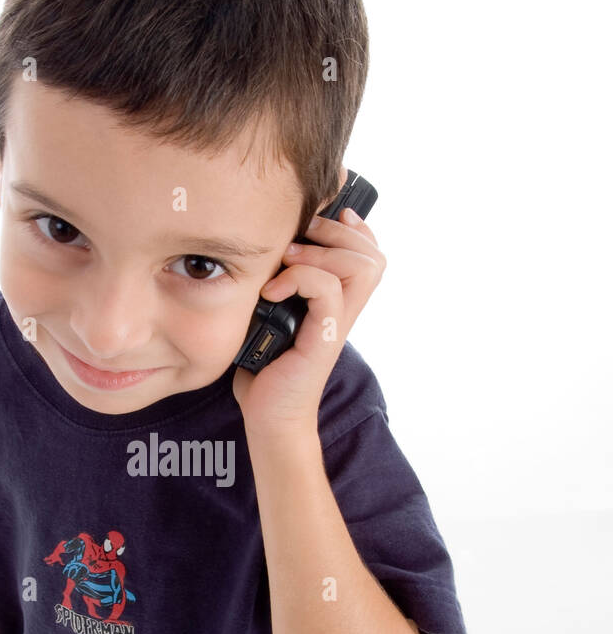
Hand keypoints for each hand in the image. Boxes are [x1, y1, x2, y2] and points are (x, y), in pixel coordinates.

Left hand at [232, 202, 385, 432]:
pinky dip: (298, 277)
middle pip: (373, 255)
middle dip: (336, 232)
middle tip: (299, 237)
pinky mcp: (322, 339)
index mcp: (336, 302)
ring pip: (361, 266)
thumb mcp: (270, 314)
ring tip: (287, 259)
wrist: (269, 416)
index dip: (355, 228)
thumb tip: (261, 246)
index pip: (369, 254)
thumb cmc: (265, 367)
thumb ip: (278, 282)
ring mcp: (336, 324)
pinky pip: (327, 289)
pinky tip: (271, 291)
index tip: (325, 217)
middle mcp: (343, 311)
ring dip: (322, 251)